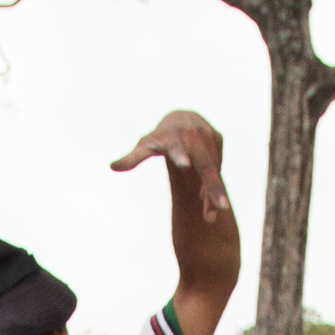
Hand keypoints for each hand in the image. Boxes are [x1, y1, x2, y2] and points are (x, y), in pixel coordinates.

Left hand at [111, 109, 232, 219]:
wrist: (181, 117)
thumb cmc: (158, 138)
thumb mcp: (145, 146)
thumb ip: (132, 158)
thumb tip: (112, 166)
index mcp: (171, 136)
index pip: (175, 148)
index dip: (179, 155)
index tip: (183, 164)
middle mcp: (191, 133)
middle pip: (203, 163)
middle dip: (212, 185)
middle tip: (221, 206)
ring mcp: (207, 134)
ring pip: (213, 169)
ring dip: (214, 193)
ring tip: (210, 217)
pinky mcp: (218, 138)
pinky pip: (218, 166)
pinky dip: (217, 186)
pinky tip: (212, 204)